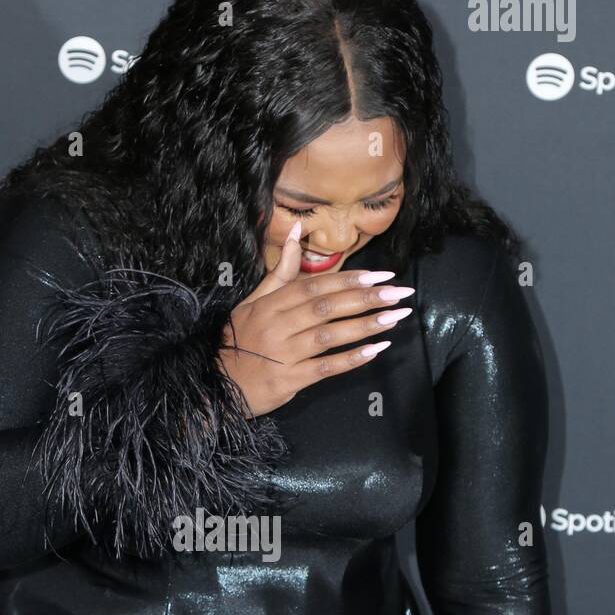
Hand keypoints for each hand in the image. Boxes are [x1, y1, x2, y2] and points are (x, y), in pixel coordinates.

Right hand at [217, 218, 414, 416]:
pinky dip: (351, 359)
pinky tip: (375, 350)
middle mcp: (278, 326)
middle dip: (366, 299)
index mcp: (271, 305)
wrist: (216, 383)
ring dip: (365, 326)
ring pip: (329, 336)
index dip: (348, 280)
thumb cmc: (238, 340)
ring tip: (395, 318)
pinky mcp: (289, 380)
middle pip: (326, 308)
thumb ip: (280, 270)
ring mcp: (283, 355)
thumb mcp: (253, 302)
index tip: (379, 275)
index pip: (315, 287)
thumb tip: (296, 231)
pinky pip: (325, 368)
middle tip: (399, 293)